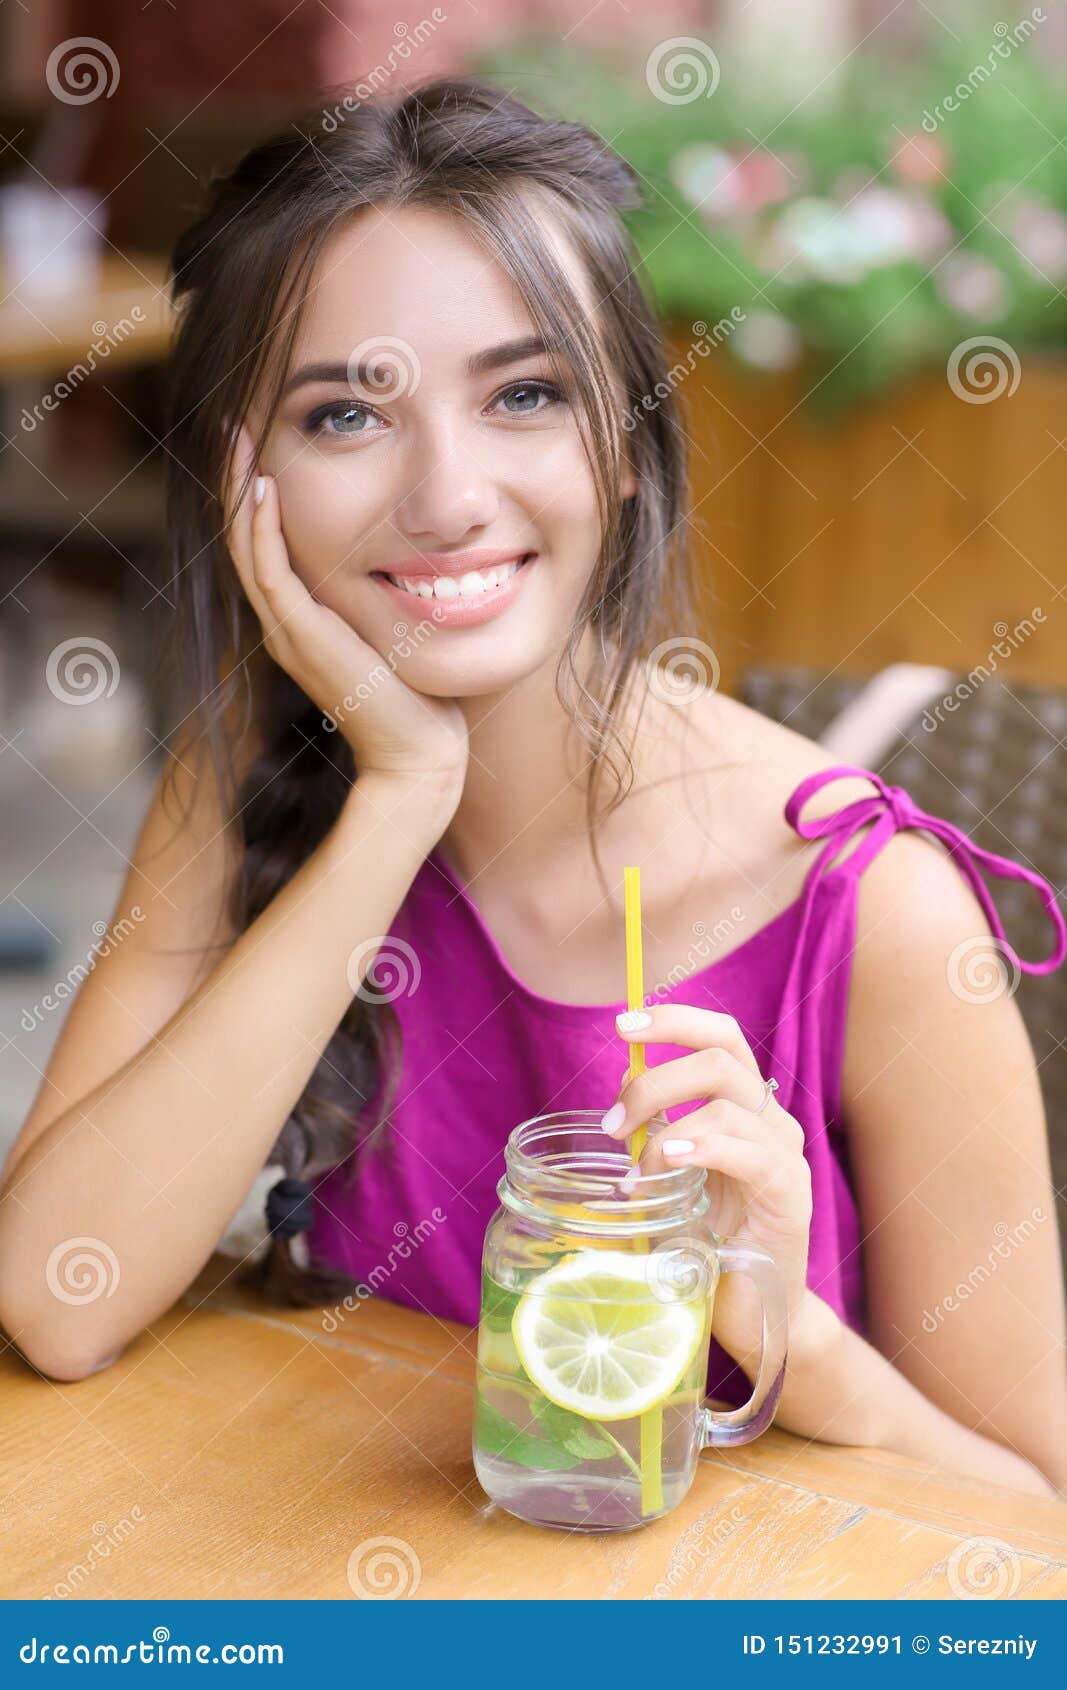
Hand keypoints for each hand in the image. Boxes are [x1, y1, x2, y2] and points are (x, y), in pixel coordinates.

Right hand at [224, 428, 469, 789]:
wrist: (421, 754)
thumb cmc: (423, 699)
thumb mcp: (400, 630)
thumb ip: (393, 595)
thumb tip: (423, 557)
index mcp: (304, 621)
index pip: (267, 545)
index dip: (258, 495)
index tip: (263, 442)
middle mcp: (286, 624)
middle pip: (244, 538)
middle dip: (237, 478)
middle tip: (235, 422)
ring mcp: (288, 632)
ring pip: (246, 549)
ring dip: (239, 491)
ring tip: (237, 437)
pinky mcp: (302, 639)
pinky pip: (269, 573)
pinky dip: (261, 529)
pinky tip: (262, 488)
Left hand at [601, 1005, 812, 1369]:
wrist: (752, 1312)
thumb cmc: (705, 1242)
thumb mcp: (671, 1177)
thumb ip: (655, 1133)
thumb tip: (622, 1090)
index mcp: (744, 1107)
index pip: (721, 1037)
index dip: (675, 1020)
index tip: (623, 1024)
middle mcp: (772, 1122)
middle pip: (721, 1056)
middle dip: (656, 1078)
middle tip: (614, 1122)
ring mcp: (786, 1157)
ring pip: (730, 1100)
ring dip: (667, 1124)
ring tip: (636, 1167)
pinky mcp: (791, 1197)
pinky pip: (753, 1153)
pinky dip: (703, 1147)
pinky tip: (669, 1163)